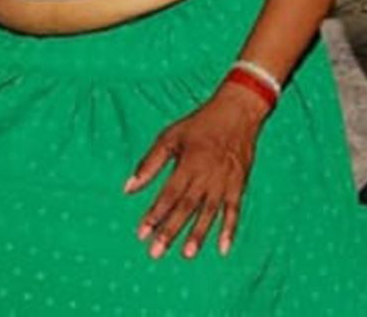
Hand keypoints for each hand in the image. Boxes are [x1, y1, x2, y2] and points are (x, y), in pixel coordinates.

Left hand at [125, 82, 267, 258]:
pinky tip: (223, 248)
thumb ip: (150, 163)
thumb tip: (128, 188)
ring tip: (186, 254)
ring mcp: (224, 181)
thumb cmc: (200, 123)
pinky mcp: (238, 184)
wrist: (238, 111)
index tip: (141, 235)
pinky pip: (234, 210)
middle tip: (156, 253)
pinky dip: (229, 229)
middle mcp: (206, 175)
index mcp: (188, 163)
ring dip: (198, 234)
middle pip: (186, 208)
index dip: (154, 215)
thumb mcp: (171, 136)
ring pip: (209, 212)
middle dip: (170, 231)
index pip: (168, 195)